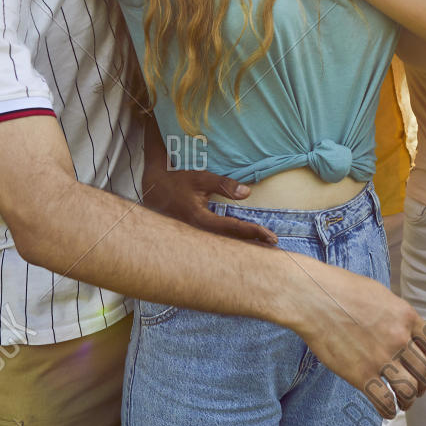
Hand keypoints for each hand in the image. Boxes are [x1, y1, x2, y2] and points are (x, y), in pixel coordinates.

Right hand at [140, 163, 275, 244]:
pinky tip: (241, 244)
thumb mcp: (200, 178)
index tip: (270, 236)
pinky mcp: (190, 238)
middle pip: (229, 245)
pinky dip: (229, 244)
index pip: (232, 229)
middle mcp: (196, 233)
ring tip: (262, 247)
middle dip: (252, 246)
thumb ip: (223, 185)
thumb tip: (247, 193)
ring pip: (221, 246)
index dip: (253, 232)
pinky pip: (213, 243)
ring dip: (242, 246)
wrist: (152, 186)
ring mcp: (192, 238)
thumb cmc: (176, 180)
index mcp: (198, 219)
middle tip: (273, 246)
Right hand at [288, 259, 425, 417]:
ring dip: (408, 400)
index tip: (421, 364)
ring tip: (403, 403)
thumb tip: (395, 323)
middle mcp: (399, 338)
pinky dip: (388, 411)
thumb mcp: (377, 293)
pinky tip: (386, 411)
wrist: (314, 298)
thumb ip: (391, 312)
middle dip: (421, 384)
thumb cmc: (339, 289)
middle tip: (416, 389)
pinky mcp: (362, 375)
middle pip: (423, 371)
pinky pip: (385, 401)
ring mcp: (382, 358)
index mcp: (405, 316)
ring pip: (409, 390)